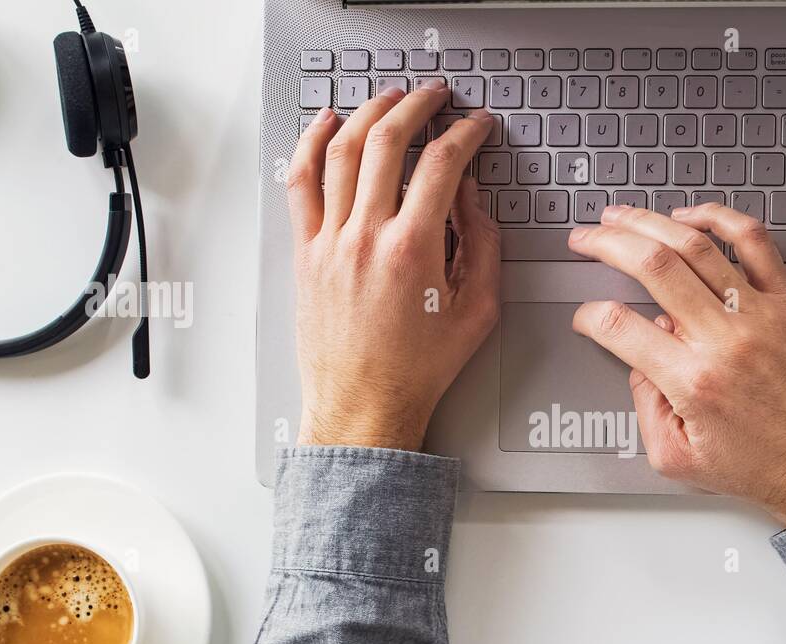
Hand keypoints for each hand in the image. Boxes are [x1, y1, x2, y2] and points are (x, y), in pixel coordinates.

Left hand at [285, 83, 499, 450]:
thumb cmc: (418, 369)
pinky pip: (301, 182)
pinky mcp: (305, 253)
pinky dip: (312, 144)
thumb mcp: (477, 311)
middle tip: (435, 95)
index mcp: (412, 250)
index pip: (442, 165)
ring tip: (390, 98)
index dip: (465, 134)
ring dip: (369, 113)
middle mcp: (366, 237)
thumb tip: (472, 197)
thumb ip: (483, 246)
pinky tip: (327, 124)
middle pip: (388, 142)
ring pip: (342, 152)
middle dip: (417, 106)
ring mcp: (329, 242)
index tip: (477, 126)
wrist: (364, 406)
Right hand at [568, 204, 785, 525]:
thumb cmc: (762, 465)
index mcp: (691, 381)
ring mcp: (759, 314)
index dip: (590, 316)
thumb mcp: (677, 459)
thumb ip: (645, 409)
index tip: (587, 317)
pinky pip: (755, 242)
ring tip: (624, 217)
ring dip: (650, 222)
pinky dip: (720, 218)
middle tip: (587, 239)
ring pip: (696, 246)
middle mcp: (724, 339)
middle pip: (651, 266)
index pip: (619, 327)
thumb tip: (638, 361)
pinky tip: (692, 215)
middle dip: (607, 244)